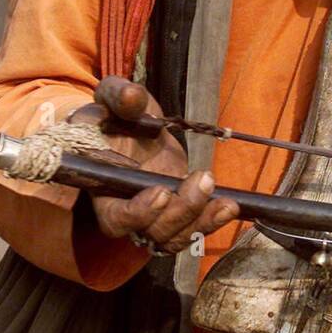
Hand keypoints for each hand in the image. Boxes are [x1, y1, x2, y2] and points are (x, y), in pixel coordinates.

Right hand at [68, 76, 238, 254]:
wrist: (130, 125)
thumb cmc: (114, 113)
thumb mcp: (111, 97)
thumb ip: (118, 95)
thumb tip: (131, 95)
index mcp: (103, 187)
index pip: (116, 218)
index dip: (138, 213)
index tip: (161, 192)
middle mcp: (126, 210)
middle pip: (153, 231)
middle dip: (181, 211)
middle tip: (203, 180)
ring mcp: (153, 215)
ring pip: (175, 237)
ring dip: (201, 221)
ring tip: (225, 201)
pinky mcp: (175, 210)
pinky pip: (191, 228)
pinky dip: (211, 221)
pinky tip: (228, 206)